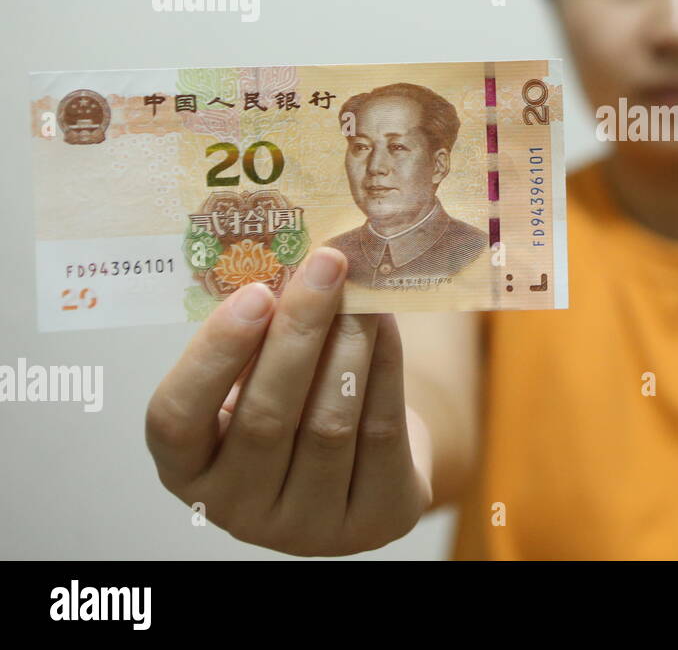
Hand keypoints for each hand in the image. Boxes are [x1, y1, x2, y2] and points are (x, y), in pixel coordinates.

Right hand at [145, 248, 432, 555]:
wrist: (364, 463)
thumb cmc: (294, 402)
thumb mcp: (255, 377)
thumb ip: (260, 335)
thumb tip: (296, 265)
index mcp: (188, 470)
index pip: (176, 420)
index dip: (213, 354)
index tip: (254, 292)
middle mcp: (238, 509)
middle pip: (265, 418)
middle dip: (299, 331)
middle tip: (326, 265)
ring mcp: (306, 527)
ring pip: (328, 425)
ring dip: (349, 343)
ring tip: (364, 290)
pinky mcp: (372, 522)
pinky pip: (381, 433)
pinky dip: (386, 367)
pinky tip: (386, 323)